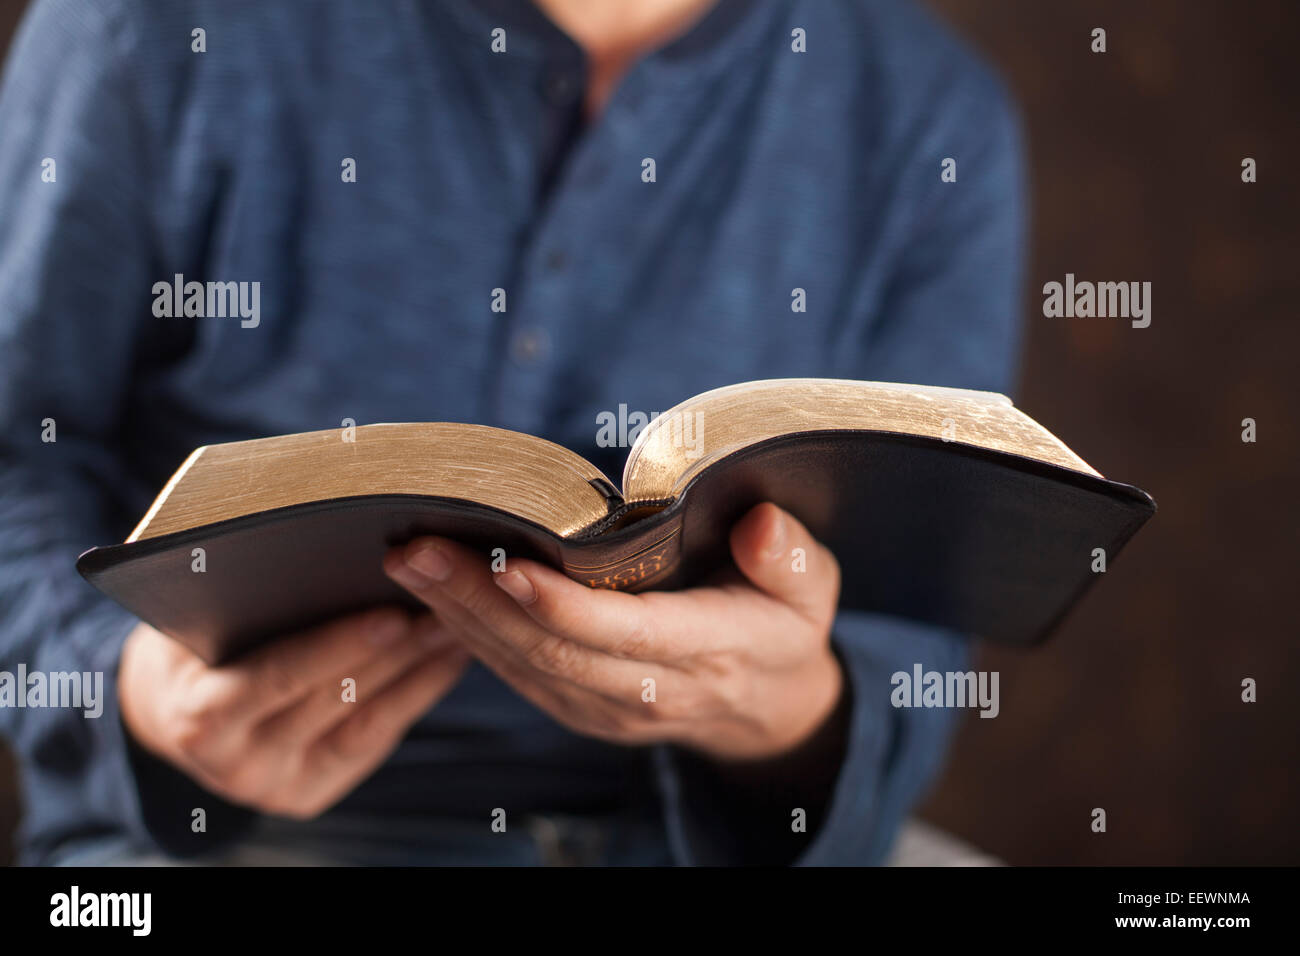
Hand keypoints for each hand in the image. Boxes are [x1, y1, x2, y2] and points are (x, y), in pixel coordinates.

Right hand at [118, 608, 469, 817]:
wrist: (172, 711)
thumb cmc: (191, 645)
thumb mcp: (195, 622)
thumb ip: (240, 601)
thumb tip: (320, 544)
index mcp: (199, 717)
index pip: (276, 679)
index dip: (337, 647)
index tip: (394, 614)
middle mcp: (237, 765)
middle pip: (334, 699)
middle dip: (399, 650)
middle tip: (449, 605)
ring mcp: (278, 785)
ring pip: (367, 721)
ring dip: (420, 669)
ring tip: (460, 623)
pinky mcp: (311, 792)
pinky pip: (376, 740)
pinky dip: (417, 694)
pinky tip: (450, 657)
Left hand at [383, 502, 843, 761]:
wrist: (768, 709)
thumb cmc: (784, 626)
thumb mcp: (812, 588)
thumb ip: (790, 557)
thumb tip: (759, 526)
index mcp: (710, 651)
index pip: (626, 634)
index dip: (565, 605)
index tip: (508, 563)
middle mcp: (651, 690)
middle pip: (551, 652)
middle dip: (478, 601)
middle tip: (417, 549)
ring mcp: (608, 709)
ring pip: (523, 667)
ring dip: (459, 616)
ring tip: (407, 561)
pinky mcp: (580, 709)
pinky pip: (519, 675)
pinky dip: (470, 635)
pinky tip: (433, 594)